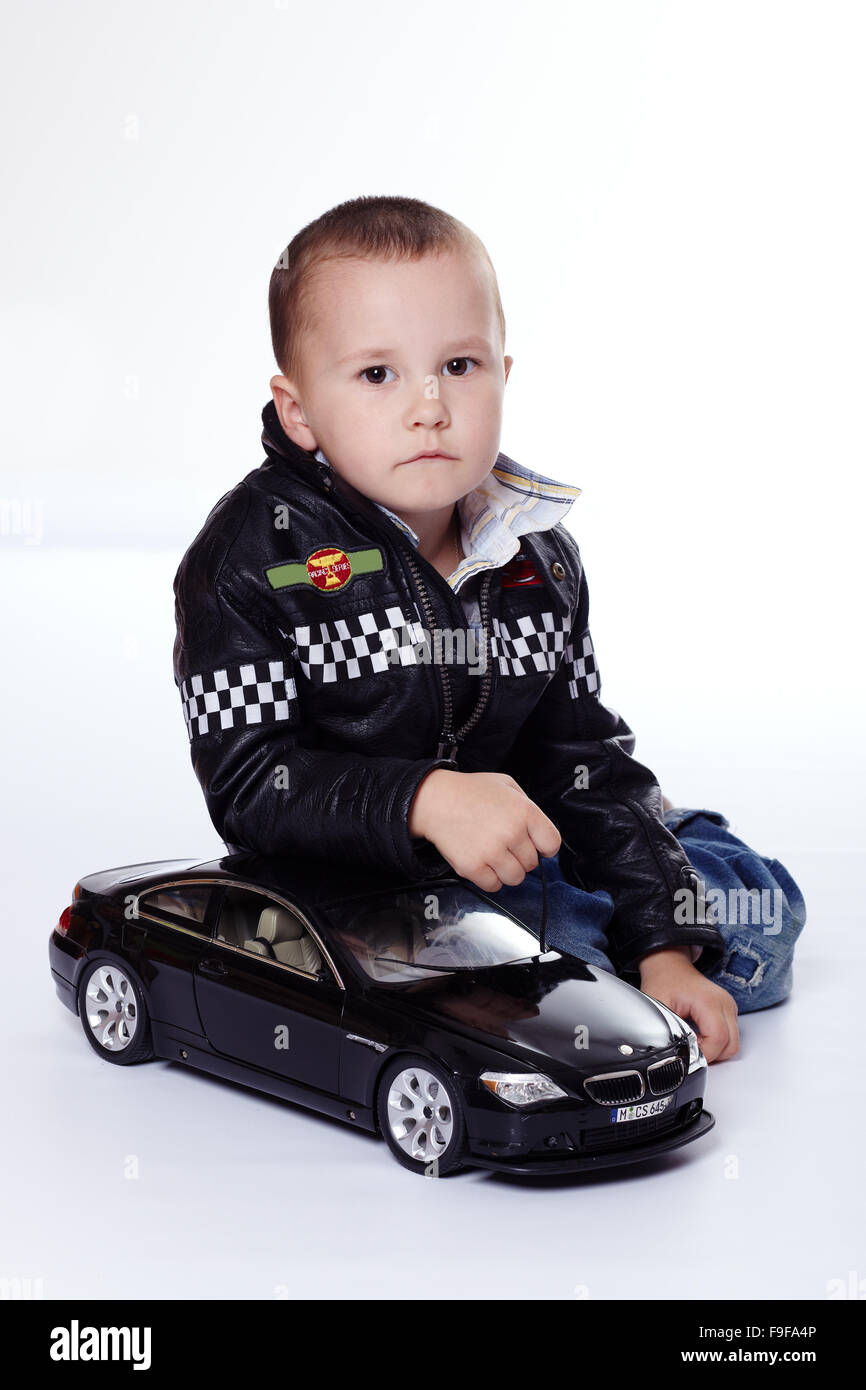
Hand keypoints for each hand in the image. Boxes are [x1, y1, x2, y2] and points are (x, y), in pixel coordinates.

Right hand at [408, 768, 560, 892]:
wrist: (435, 800)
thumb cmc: (470, 791)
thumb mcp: (506, 784)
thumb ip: (527, 805)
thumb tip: (539, 832)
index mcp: (524, 811)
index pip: (552, 844)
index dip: (544, 848)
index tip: (535, 847)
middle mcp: (512, 833)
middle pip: (532, 864)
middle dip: (521, 857)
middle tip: (505, 846)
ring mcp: (492, 852)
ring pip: (515, 879)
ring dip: (507, 871)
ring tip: (494, 856)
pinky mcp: (473, 867)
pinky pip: (494, 886)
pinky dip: (489, 878)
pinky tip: (482, 862)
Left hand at [638, 946, 738, 1063]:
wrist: (670, 966)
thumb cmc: (664, 981)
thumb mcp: (657, 1007)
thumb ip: (665, 1033)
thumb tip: (672, 1054)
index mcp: (708, 1001)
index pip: (718, 1040)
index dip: (703, 1054)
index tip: (687, 1055)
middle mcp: (724, 1003)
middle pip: (730, 1045)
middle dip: (710, 1055)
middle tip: (689, 1050)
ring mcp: (729, 1006)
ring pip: (732, 1044)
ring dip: (715, 1050)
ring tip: (693, 1042)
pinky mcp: (729, 1010)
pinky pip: (730, 1036)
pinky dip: (717, 1043)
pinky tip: (700, 1036)